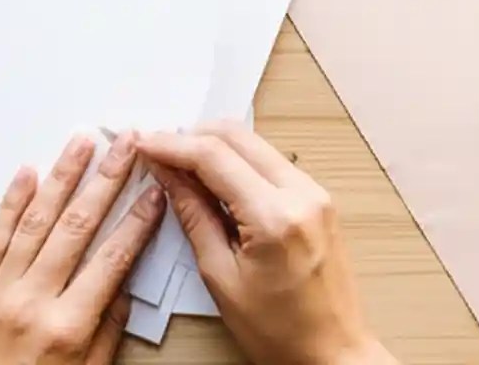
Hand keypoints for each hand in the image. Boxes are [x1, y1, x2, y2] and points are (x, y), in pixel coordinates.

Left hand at [0, 133, 165, 364]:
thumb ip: (108, 327)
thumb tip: (123, 279)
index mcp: (67, 327)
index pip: (111, 260)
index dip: (136, 221)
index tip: (155, 189)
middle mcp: (32, 302)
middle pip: (76, 227)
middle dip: (105, 180)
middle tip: (124, 145)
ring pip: (34, 222)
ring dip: (61, 177)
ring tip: (81, 143)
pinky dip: (10, 203)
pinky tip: (27, 173)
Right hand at [137, 123, 396, 364]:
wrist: (334, 353)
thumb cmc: (281, 332)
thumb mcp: (221, 277)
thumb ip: (194, 216)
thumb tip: (169, 176)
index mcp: (276, 217)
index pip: (214, 156)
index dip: (172, 144)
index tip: (144, 143)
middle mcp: (302, 194)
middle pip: (237, 136)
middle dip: (192, 136)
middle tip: (158, 149)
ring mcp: (316, 193)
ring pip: (255, 144)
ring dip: (216, 147)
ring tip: (181, 167)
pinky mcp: (320, 199)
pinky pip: (272, 162)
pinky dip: (239, 162)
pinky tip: (215, 181)